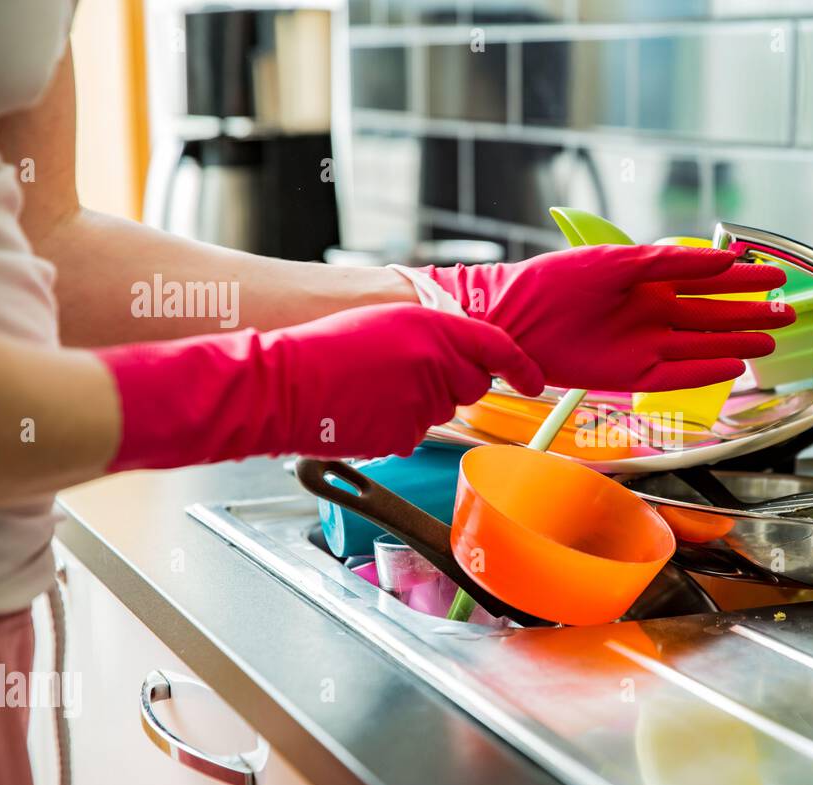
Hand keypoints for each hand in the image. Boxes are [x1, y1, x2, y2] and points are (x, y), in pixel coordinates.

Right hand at [97, 303, 541, 469]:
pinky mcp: (402, 436)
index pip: (497, 349)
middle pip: (472, 385)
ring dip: (420, 401)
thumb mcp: (386, 321)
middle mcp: (435, 365)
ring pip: (441, 410)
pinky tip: (366, 409)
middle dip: (453, 381)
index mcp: (432, 327)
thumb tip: (462, 358)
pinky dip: (397, 423)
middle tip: (409, 371)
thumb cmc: (323, 348)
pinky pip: (415, 432)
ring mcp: (420, 405)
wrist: (279, 384)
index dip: (522, 367)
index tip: (533, 379)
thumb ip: (432, 336)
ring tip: (373, 386)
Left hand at [417, 244, 791, 390]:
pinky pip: (677, 375)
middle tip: (788, 313)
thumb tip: (719, 258)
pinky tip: (733, 365)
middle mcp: (652, 315)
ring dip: (736, 343)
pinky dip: (705, 370)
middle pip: (713, 316)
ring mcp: (644, 346)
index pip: (708, 280)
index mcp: (649, 282)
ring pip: (702, 346)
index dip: (743, 278)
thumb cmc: (556, 282)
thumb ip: (670, 262)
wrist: (515, 319)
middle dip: (751, 314)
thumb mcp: (618, 262)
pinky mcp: (631, 375)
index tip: (775, 275)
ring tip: (771, 342)